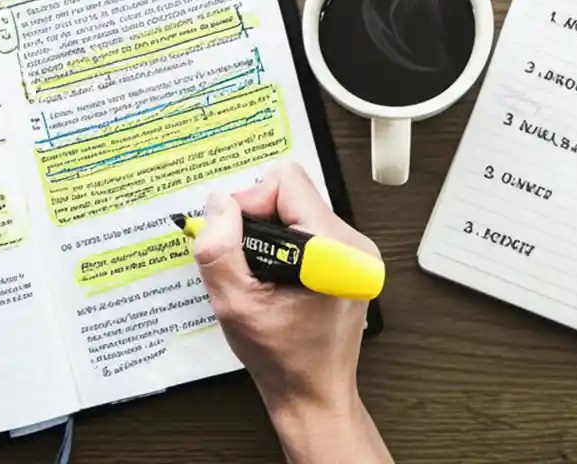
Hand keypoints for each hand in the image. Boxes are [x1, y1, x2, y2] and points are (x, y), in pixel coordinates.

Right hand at [193, 162, 391, 463]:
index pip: (287, 181)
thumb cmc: (280, 358)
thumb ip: (221, 248)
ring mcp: (357, 253)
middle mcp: (354, 245)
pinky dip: (287, 246)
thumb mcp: (235, 304)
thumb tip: (219, 203)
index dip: (250, 203)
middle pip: (293, 194)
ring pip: (300, 210)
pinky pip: (310, 230)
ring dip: (272, 236)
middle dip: (259, 222)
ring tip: (262, 276)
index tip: (236, 242)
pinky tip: (277, 278)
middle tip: (246, 264)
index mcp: (333, 250)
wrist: (313, 395)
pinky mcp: (352, 262)